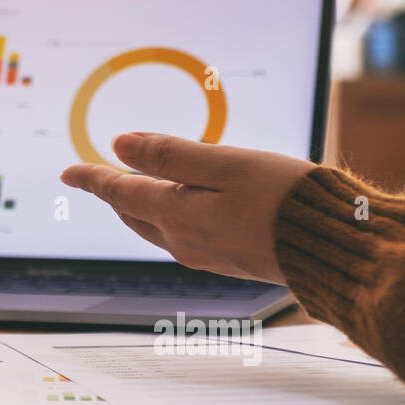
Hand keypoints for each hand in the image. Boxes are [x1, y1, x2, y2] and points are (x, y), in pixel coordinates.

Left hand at [60, 132, 313, 283]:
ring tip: (129, 189)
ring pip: (156, 227)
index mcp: (177, 215)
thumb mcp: (224, 164)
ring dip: (139, 206)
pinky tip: (180, 208)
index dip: (91, 177)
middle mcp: (184, 241)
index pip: (119, 191)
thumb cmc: (286, 198)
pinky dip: (168, 217)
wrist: (337, 249)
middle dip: (113, 192)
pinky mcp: (230, 260)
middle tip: (95, 176)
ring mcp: (207, 255)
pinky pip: (182, 236)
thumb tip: (119, 144)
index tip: (67, 171)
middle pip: (133, 213)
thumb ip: (170, 155)